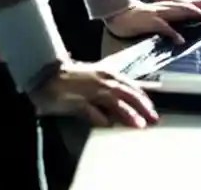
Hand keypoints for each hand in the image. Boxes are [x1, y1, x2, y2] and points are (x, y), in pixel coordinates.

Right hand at [29, 62, 158, 128]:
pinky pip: (92, 111)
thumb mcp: (97, 77)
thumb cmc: (73, 78)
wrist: (47, 75)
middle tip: (154, 119)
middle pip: (129, 94)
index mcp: (110, 74)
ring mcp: (91, 91)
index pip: (133, 87)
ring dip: (129, 114)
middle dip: (143, 107)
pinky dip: (101, 119)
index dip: (144, 99)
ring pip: (115, 102)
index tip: (152, 110)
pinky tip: (109, 126)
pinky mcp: (77, 101)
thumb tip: (127, 101)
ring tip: (139, 125)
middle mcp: (104, 81)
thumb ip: (112, 86)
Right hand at [104, 0, 200, 43]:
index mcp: (176, 10)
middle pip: (198, 13)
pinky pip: (165, 27)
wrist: (122, 15)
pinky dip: (173, 33)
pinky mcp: (152, 21)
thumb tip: (189, 37)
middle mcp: (173, 9)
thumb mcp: (163, 22)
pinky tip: (181, 40)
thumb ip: (176, 26)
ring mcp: (163, 14)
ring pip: (186, 15)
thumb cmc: (143, 20)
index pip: (199, 13)